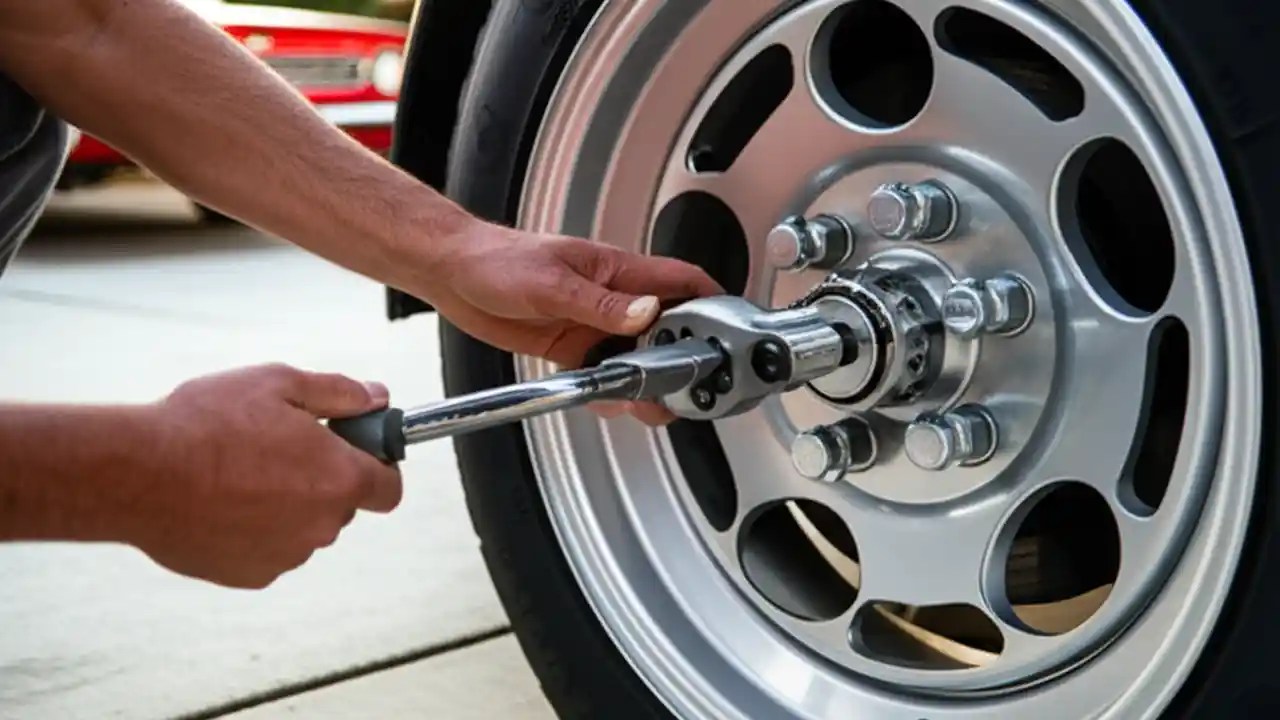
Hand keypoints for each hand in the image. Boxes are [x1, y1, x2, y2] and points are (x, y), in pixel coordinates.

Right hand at [127, 364, 401, 588]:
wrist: (137, 474)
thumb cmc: (207, 422)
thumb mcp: (279, 383)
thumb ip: (340, 392)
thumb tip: (377, 396)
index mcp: (339, 480)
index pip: (389, 489)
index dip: (379, 468)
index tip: (357, 452)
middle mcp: (321, 527)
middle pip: (341, 505)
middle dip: (323, 479)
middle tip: (281, 448)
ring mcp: (286, 556)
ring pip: (303, 527)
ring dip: (286, 504)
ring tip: (240, 472)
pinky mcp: (249, 575)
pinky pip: (269, 549)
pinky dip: (255, 529)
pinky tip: (221, 501)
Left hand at [416, 221, 723, 424]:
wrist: (453, 272)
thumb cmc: (497, 259)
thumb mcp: (551, 282)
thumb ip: (600, 303)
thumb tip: (646, 312)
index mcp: (616, 271)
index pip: (680, 283)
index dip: (711, 303)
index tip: (728, 331)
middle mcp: (610, 298)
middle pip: (665, 329)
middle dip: (681, 358)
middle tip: (687, 387)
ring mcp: (592, 323)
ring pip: (635, 356)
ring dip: (645, 381)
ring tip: (652, 406)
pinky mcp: (571, 344)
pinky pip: (602, 372)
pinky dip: (610, 390)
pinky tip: (610, 402)